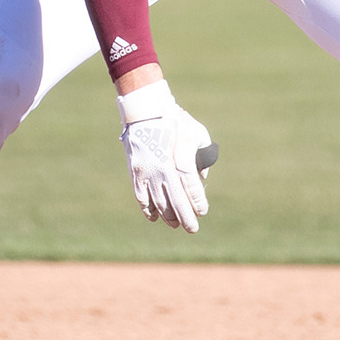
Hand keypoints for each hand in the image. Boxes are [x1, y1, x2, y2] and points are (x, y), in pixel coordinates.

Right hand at [116, 80, 211, 231]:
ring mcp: (148, 172)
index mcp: (181, 160)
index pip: (192, 189)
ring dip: (168, 217)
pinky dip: (148, 210)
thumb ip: (204, 157)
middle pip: (176, 201)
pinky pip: (141, 197)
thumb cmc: (176, 121)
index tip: (202, 211)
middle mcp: (164, 169)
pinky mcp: (136, 171)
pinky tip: (154, 217)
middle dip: (185, 218)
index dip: (197, 203)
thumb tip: (201, 178)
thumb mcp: (198, 134)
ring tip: (175, 224)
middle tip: (192, 229)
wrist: (147, 110)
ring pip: (159, 202)